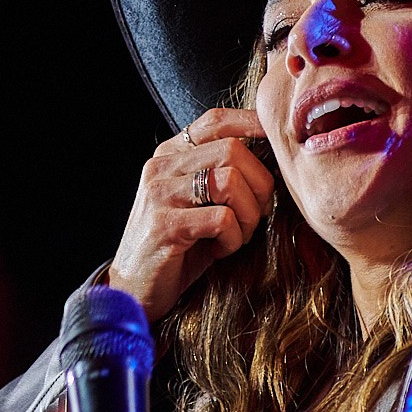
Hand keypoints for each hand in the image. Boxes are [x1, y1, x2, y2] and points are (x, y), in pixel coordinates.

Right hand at [106, 107, 274, 322]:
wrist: (133, 290)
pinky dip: (233, 238)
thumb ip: (223, 174)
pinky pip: (222, 218)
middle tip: (256, 216)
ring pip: (229, 181)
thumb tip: (275, 159)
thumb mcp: (199, 202)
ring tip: (237, 235)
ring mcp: (159, 194)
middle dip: (259, 185)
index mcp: (169, 155)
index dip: (252, 124)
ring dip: (248, 214)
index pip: (215, 121)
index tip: (278, 144)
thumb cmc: (178, 247)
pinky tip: (220, 250)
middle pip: (233, 150)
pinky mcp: (164, 225)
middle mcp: (160, 167)